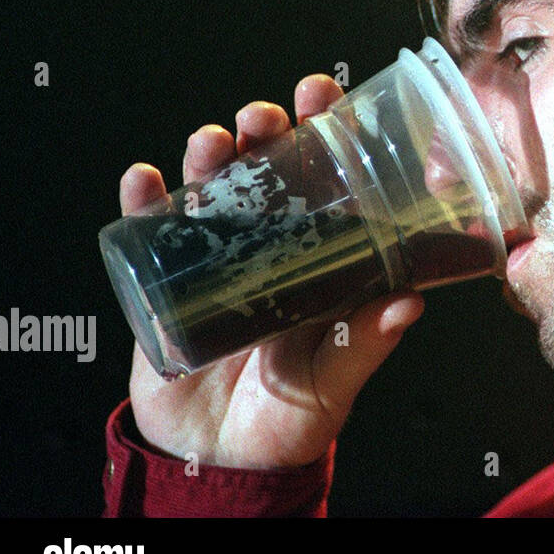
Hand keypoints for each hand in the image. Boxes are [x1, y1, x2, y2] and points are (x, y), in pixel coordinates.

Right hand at [120, 74, 424, 468]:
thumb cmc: (292, 414)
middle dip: (264, 130)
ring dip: (209, 155)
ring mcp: (215, 256)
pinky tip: (145, 182)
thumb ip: (367, 343)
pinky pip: (150, 232)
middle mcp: (269, 243)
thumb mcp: (335, 379)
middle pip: (265, 168)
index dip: (325, 131)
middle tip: (268, 116)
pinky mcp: (164, 280)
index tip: (326, 94)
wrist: (222, 459)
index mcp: (319, 254)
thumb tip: (409, 304)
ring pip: (210, 186)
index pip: (325, 177)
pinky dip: (144, 202)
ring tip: (213, 142)